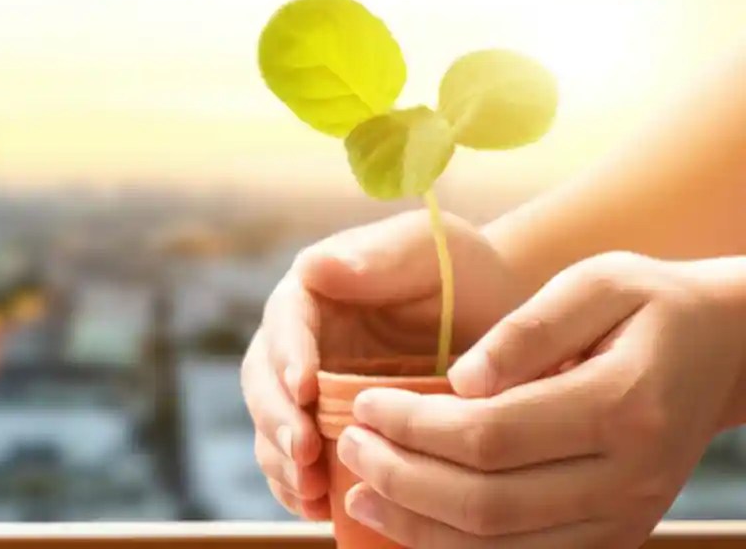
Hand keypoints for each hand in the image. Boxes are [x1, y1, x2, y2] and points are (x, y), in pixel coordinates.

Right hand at [241, 211, 522, 519]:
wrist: (498, 323)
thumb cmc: (465, 275)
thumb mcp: (430, 251)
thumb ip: (378, 256)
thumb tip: (312, 268)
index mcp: (313, 291)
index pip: (285, 321)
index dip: (288, 354)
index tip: (305, 387)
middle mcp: (299, 342)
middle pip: (264, 380)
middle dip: (277, 419)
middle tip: (304, 452)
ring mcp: (308, 392)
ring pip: (272, 427)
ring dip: (282, 461)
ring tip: (310, 491)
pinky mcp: (325, 432)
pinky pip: (297, 464)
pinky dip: (299, 488)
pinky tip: (319, 509)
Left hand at [342, 251, 745, 547]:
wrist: (725, 351)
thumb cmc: (651, 307)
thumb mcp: (597, 282)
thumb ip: (526, 329)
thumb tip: (459, 381)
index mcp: (620, 406)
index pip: (490, 436)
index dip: (413, 427)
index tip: (364, 404)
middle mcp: (628, 477)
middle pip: (488, 504)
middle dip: (402, 480)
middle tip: (349, 447)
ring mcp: (625, 518)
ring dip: (418, 527)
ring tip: (360, 493)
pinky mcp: (616, 536)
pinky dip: (458, 548)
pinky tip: (411, 520)